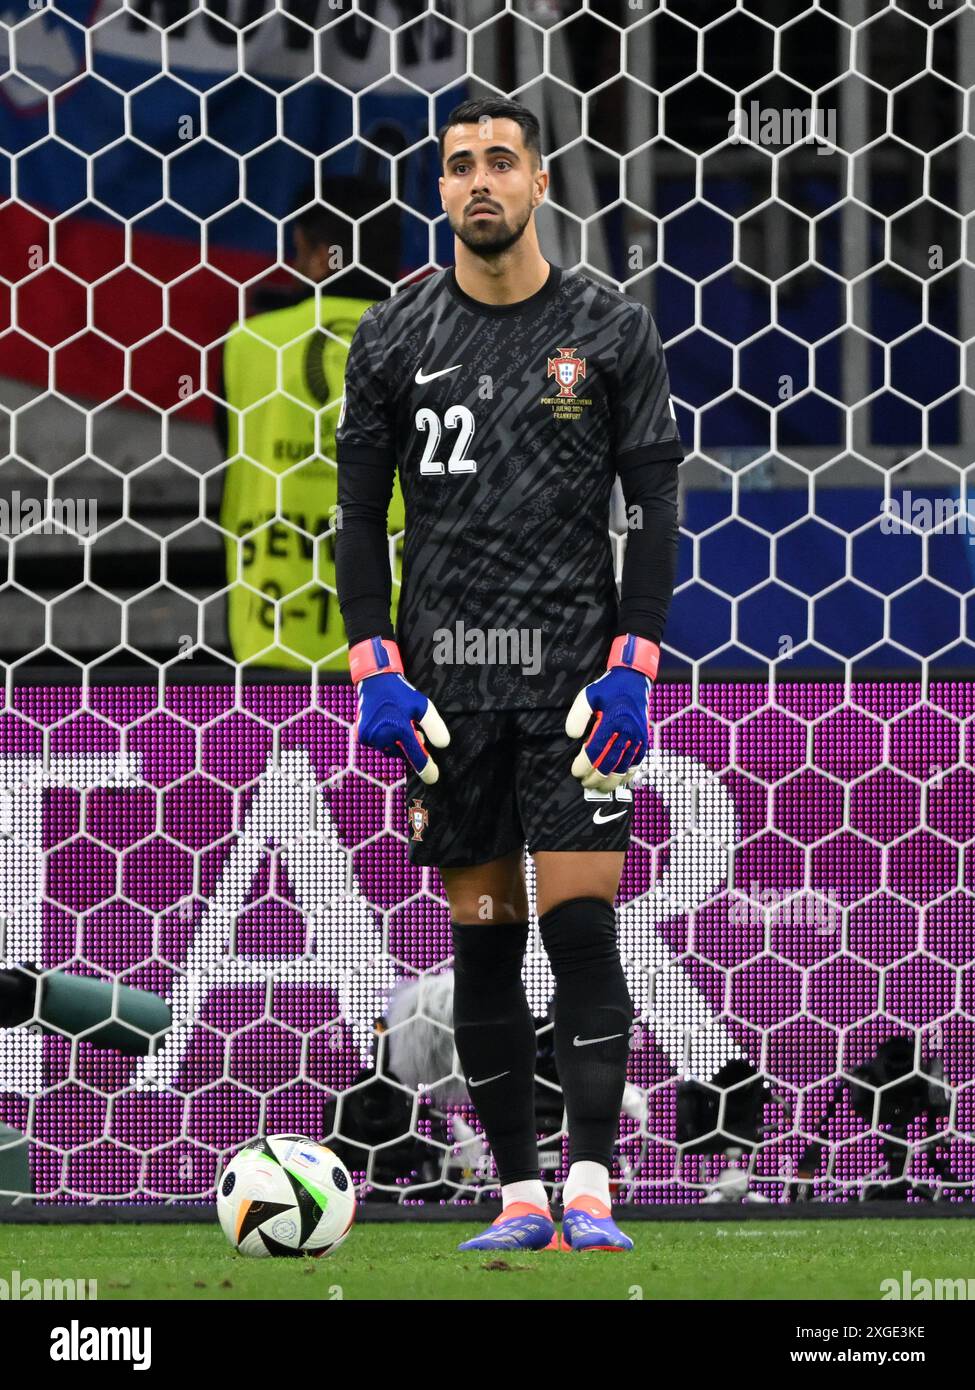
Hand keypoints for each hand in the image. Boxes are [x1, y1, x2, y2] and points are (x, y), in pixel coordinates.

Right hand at [351, 638, 449, 784]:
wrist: (375, 681)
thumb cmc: (402, 694)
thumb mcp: (423, 706)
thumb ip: (434, 727)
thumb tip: (443, 745)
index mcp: (399, 728)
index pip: (415, 755)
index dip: (426, 768)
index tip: (433, 778)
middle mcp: (382, 735)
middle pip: (403, 753)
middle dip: (410, 746)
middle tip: (415, 730)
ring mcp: (370, 737)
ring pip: (391, 750)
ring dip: (398, 743)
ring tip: (399, 724)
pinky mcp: (362, 736)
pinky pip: (379, 746)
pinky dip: (386, 740)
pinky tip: (387, 724)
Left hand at [565, 635, 657, 792]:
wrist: (633, 681)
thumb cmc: (608, 689)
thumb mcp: (587, 696)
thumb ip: (577, 716)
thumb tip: (573, 737)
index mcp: (613, 721)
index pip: (595, 751)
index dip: (584, 765)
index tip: (576, 772)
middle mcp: (627, 732)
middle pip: (609, 764)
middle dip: (595, 778)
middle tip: (585, 783)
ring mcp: (637, 738)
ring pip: (624, 768)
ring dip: (610, 782)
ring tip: (599, 787)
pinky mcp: (644, 741)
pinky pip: (637, 764)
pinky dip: (628, 776)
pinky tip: (618, 782)